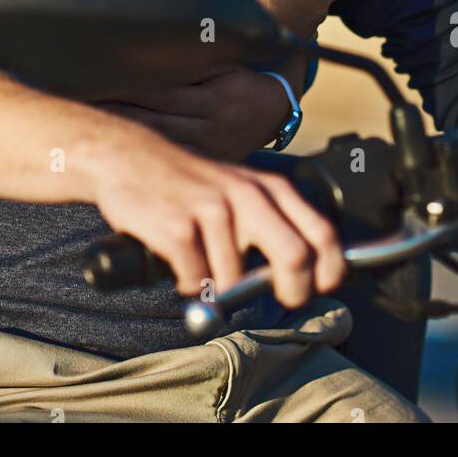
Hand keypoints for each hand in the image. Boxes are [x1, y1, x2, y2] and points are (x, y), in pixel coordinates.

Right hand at [87, 120, 347, 307]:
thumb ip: (275, 223)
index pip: (322, 234)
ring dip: (218, 287)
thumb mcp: (242, 190)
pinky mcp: (178, 228)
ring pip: (236, 281)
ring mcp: (212, 211)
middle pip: (295, 258)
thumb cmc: (189, 183)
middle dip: (292, 291)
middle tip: (279, 299)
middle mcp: (247, 195)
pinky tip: (178, 262)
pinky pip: (195, 281)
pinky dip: (186, 283)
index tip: (318, 288)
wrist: (128, 157)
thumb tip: (310, 276)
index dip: (329, 271)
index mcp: (269, 187)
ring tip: (203, 264)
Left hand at [102, 60, 303, 162]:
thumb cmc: (242, 79)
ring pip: (161, 143)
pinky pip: (173, 162)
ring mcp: (209, 149)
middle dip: (118, 113)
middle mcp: (211, 125)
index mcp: (216, 96)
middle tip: (82, 107)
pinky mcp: (206, 163)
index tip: (98, 82)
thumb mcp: (225, 64)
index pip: (162, 91)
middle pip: (155, 119)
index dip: (129, 88)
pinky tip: (121, 155)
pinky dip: (146, 158)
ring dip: (126, 135)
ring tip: (92, 130)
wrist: (275, 112)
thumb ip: (192, 60)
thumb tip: (150, 49)